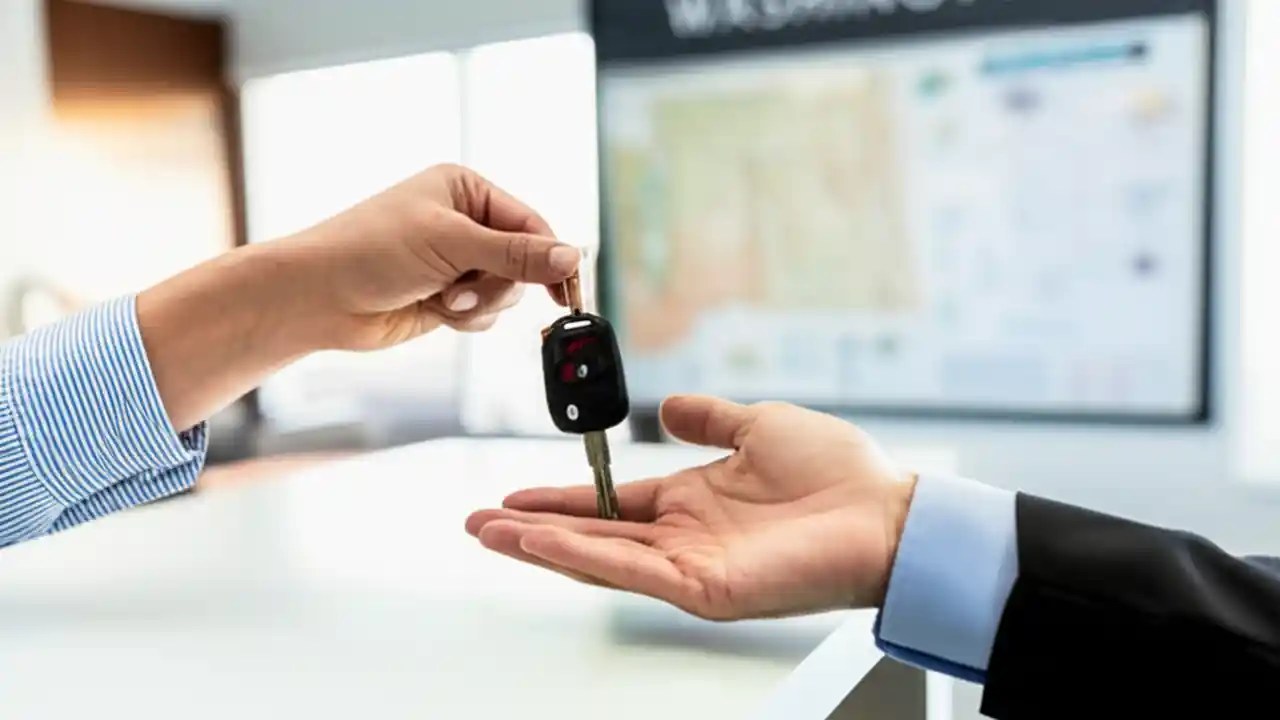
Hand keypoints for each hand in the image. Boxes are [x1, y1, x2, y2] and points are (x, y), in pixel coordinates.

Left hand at [137, 163, 577, 429]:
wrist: (317, 297)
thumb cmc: (370, 251)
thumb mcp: (451, 243)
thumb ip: (517, 254)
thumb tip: (573, 255)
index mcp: (466, 190)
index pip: (531, 223)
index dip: (550, 257)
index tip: (566, 289)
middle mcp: (464, 222)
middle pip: (524, 262)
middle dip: (499, 284)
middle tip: (464, 289)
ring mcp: (456, 261)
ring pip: (506, 293)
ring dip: (480, 303)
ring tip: (442, 298)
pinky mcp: (447, 295)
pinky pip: (485, 313)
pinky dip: (468, 318)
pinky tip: (436, 311)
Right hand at [465, 396, 917, 620]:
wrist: (887, 510)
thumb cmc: (838, 473)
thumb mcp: (759, 425)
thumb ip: (710, 418)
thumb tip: (668, 406)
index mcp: (692, 501)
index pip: (609, 502)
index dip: (559, 499)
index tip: (514, 495)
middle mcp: (683, 538)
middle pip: (590, 535)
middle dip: (530, 531)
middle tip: (476, 522)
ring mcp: (690, 567)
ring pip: (599, 558)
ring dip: (540, 547)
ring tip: (488, 534)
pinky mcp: (704, 589)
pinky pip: (631, 573)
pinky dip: (581, 558)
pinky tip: (540, 544)